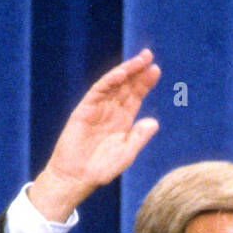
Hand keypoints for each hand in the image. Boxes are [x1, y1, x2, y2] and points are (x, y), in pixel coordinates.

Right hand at [28, 49, 161, 219]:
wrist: (77, 177)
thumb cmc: (102, 169)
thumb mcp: (126, 154)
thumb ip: (139, 137)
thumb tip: (154, 122)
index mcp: (123, 120)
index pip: (135, 96)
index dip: (145, 83)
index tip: (156, 70)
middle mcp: (111, 111)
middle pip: (126, 86)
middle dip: (137, 71)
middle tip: (148, 55)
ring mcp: (97, 108)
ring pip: (113, 85)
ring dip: (125, 71)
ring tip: (139, 60)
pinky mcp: (84, 110)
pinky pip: (97, 92)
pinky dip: (109, 82)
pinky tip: (121, 74)